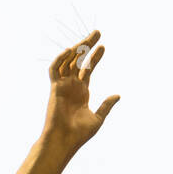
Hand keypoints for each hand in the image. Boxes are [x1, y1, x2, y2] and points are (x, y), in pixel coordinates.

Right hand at [44, 31, 119, 151]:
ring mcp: (63, 86)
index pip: (87, 69)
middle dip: (87, 46)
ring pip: (67, 61)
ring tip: (89, 38)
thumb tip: (117, 95)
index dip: (95, 57)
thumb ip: (106, 105)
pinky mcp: (55, 88)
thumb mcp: (98, 118)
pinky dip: (60, 59)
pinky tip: (70, 50)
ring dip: (77, 48)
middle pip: (78, 61)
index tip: (103, 47)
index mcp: (81, 93)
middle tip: (98, 33)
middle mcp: (71, 87)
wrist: (64, 140)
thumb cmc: (78, 134)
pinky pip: (54, 69)